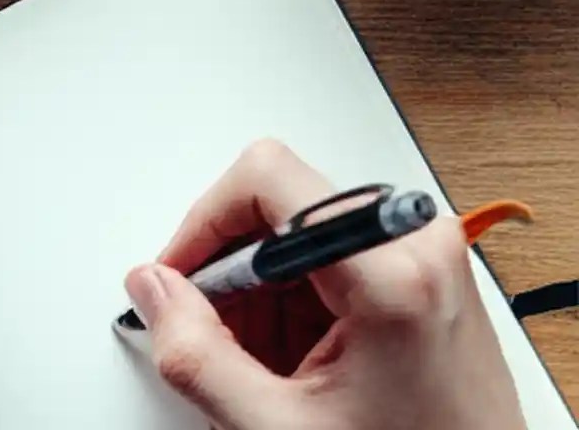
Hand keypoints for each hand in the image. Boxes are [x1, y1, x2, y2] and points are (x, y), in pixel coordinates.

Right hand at [125, 140, 526, 429]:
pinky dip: (293, 299)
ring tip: (266, 364)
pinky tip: (295, 358)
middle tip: (214, 332)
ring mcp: (428, 253)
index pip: (267, 178)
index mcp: (393, 273)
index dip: (202, 222)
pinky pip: (331, 252)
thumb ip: (197, 355)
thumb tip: (153, 289)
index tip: (179, 273)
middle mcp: (419, 243)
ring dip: (259, 290)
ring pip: (299, 228)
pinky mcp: (427, 269)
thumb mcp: (277, 429)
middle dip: (229, 269)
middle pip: (280, 202)